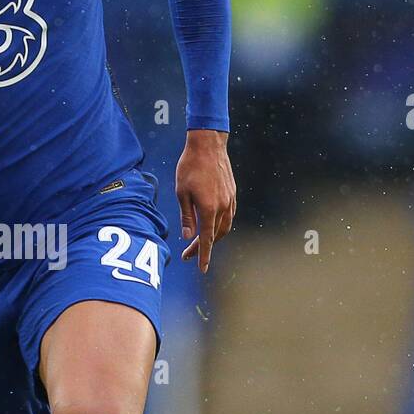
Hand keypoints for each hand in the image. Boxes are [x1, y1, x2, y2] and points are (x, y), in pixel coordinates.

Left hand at [175, 129, 235, 272]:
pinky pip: (229, 216)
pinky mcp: (232, 193)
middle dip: (204, 248)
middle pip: (217, 236)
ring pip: (225, 227)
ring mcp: (230, 200)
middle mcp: (223, 207)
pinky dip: (221, 225)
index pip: (207, 239)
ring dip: (214, 237)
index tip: (202, 269)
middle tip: (189, 254)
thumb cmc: (190, 166)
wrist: (208, 145)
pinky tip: (212, 226)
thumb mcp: (181, 193)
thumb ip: (187, 216)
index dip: (204, 255)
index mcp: (209, 208)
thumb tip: (188, 236)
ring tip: (200, 243)